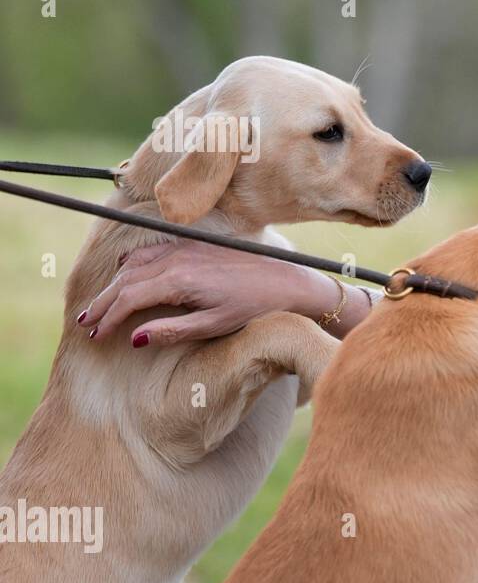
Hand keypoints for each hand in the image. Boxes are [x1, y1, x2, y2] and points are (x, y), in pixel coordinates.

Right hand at [75, 240, 364, 346]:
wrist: (287, 282)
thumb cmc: (254, 307)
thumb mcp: (214, 326)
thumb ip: (172, 331)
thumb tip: (134, 339)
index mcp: (180, 280)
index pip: (129, 298)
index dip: (109, 318)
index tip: (97, 336)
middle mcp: (177, 259)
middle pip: (125, 280)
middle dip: (103, 303)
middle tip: (86, 324)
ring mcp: (185, 248)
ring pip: (135, 264)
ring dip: (114, 284)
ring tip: (100, 306)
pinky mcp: (194, 244)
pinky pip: (152, 251)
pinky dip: (133, 265)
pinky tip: (126, 275)